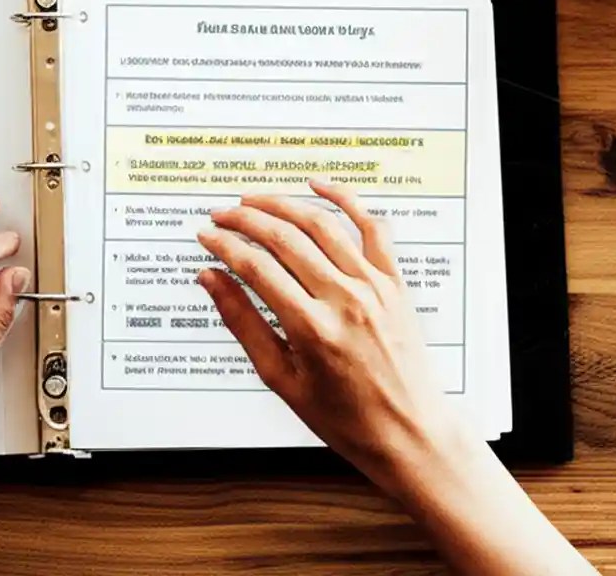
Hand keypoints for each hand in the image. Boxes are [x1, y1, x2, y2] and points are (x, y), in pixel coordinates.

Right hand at [198, 182, 598, 574]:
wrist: (408, 431)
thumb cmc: (346, 417)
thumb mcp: (282, 379)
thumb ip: (244, 323)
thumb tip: (211, 280)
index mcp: (312, 329)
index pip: (256, 268)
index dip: (225, 245)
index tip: (206, 236)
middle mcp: (345, 300)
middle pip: (284, 238)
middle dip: (245, 220)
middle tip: (221, 214)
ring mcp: (374, 287)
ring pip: (322, 225)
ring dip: (282, 204)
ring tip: (254, 200)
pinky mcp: (394, 282)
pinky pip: (371, 226)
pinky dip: (345, 199)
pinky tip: (318, 185)